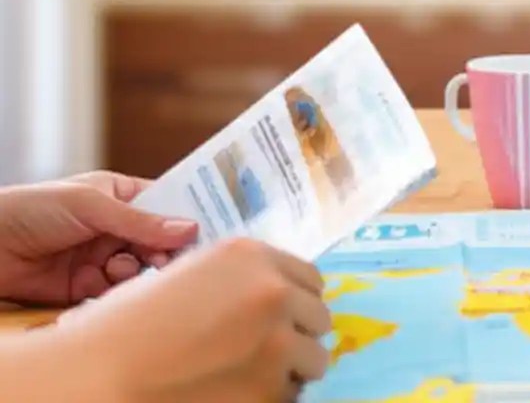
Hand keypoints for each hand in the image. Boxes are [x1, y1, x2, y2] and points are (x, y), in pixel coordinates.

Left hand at [0, 171, 197, 304]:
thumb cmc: (31, 209)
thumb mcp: (90, 205)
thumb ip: (139, 221)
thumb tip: (189, 228)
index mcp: (119, 196)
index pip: (165, 204)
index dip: (186, 215)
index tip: (211, 226)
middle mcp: (116, 227)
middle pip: (158, 241)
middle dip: (166, 249)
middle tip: (168, 257)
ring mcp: (102, 257)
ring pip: (141, 268)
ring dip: (138, 270)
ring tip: (121, 267)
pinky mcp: (87, 288)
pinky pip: (117, 292)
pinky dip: (118, 290)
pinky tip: (106, 282)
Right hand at [57, 237, 330, 402]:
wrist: (95, 376)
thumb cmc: (123, 327)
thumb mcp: (185, 276)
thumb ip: (237, 279)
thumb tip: (278, 294)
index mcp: (250, 256)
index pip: (310, 279)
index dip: (293, 301)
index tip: (277, 318)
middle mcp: (273, 292)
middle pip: (318, 317)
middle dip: (296, 334)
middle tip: (260, 352)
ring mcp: (278, 341)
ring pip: (315, 358)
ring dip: (290, 368)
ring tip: (247, 375)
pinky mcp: (272, 388)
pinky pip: (292, 394)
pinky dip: (272, 396)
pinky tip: (234, 393)